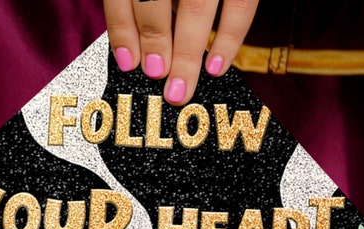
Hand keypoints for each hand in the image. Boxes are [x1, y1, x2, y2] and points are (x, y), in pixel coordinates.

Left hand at [104, 0, 258, 104]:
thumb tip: (135, 47)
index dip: (123, 27)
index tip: (129, 64)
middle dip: (156, 42)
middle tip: (157, 79)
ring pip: (197, 6)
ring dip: (188, 52)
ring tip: (181, 86)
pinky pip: (240, 4)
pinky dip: (229, 38)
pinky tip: (217, 67)